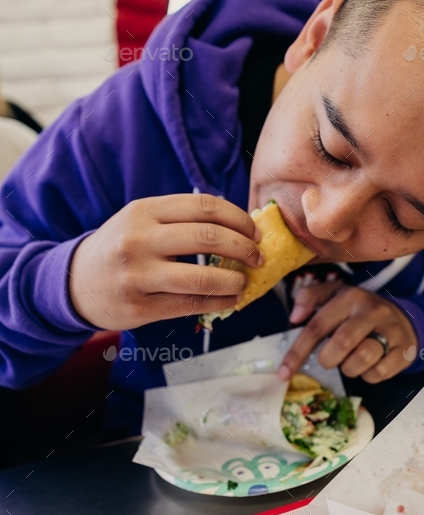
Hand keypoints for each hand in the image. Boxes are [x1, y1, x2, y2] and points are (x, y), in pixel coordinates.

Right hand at [69, 194, 263, 329]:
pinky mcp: (140, 307)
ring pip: (203, 278)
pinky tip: (231, 299)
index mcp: (144, 211)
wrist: (75, 283)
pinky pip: (192, 305)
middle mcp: (139, 239)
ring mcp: (138, 275)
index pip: (205, 206)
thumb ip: (181, 220)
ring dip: (235, 281)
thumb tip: (240, 227)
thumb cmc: (120, 248)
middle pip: (209, 237)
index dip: (238, 219)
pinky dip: (220, 302)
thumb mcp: (141, 221)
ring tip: (245, 282)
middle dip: (243, 248)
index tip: (254, 231)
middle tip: (257, 257)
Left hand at [278, 281, 417, 383]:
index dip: (298, 351)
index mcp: (349, 297)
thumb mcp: (334, 295)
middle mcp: (371, 310)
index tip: (284, 373)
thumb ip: (309, 298)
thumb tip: (294, 317)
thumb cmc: (358, 311)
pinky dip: (368, 375)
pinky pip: (380, 372)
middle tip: (329, 360)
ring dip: (350, 368)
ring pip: (363, 358)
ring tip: (351, 362)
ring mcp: (391, 329)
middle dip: (328, 359)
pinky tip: (369, 366)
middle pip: (342, 342)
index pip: (318, 325)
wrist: (403, 318)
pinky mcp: (404, 348)